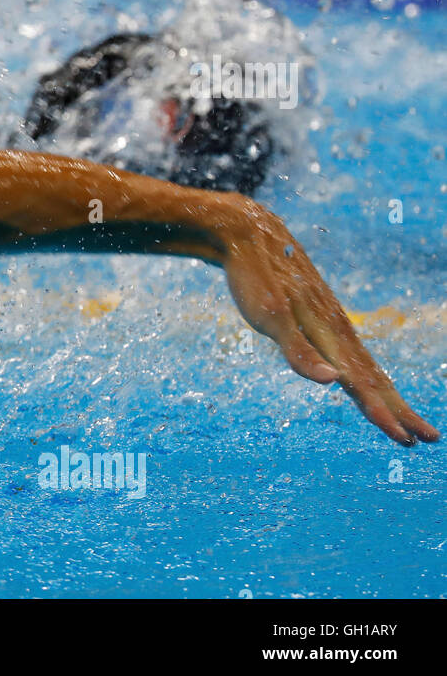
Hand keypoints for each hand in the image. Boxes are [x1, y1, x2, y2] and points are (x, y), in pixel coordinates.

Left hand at [220, 196, 437, 445]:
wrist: (248, 233)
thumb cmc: (256, 278)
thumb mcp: (271, 318)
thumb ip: (300, 353)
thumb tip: (334, 383)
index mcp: (331, 335)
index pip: (365, 385)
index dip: (384, 414)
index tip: (408, 442)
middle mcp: (336, 330)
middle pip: (374, 378)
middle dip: (398, 411)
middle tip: (427, 439)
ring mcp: (328, 321)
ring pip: (364, 365)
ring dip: (385, 394)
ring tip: (405, 419)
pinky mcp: (316, 313)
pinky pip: (346, 350)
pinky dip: (360, 371)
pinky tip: (360, 378)